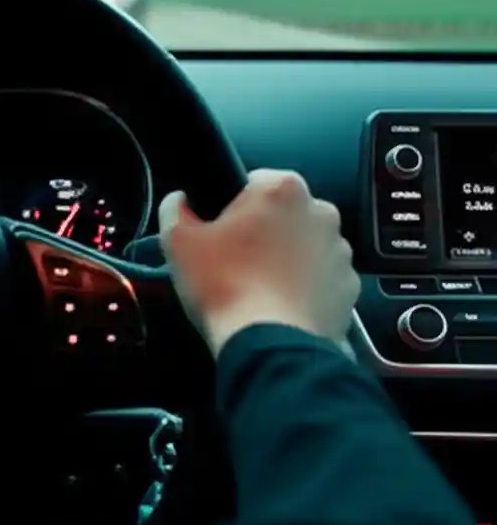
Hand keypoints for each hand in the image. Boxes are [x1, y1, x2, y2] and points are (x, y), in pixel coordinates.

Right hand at [158, 169, 358, 357]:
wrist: (269, 343)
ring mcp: (340, 251)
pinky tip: (281, 304)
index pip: (255, 181)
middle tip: (237, 261)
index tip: (222, 231)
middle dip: (265, 231)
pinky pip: (323, 278)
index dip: (234, 206)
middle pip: (284, 213)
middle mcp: (320, 212)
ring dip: (287, 258)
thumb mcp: (179, 242)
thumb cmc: (225, 286)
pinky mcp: (349, 286)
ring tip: (259, 287)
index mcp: (282, 189)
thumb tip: (179, 201)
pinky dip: (306, 287)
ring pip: (306, 245)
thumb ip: (174, 209)